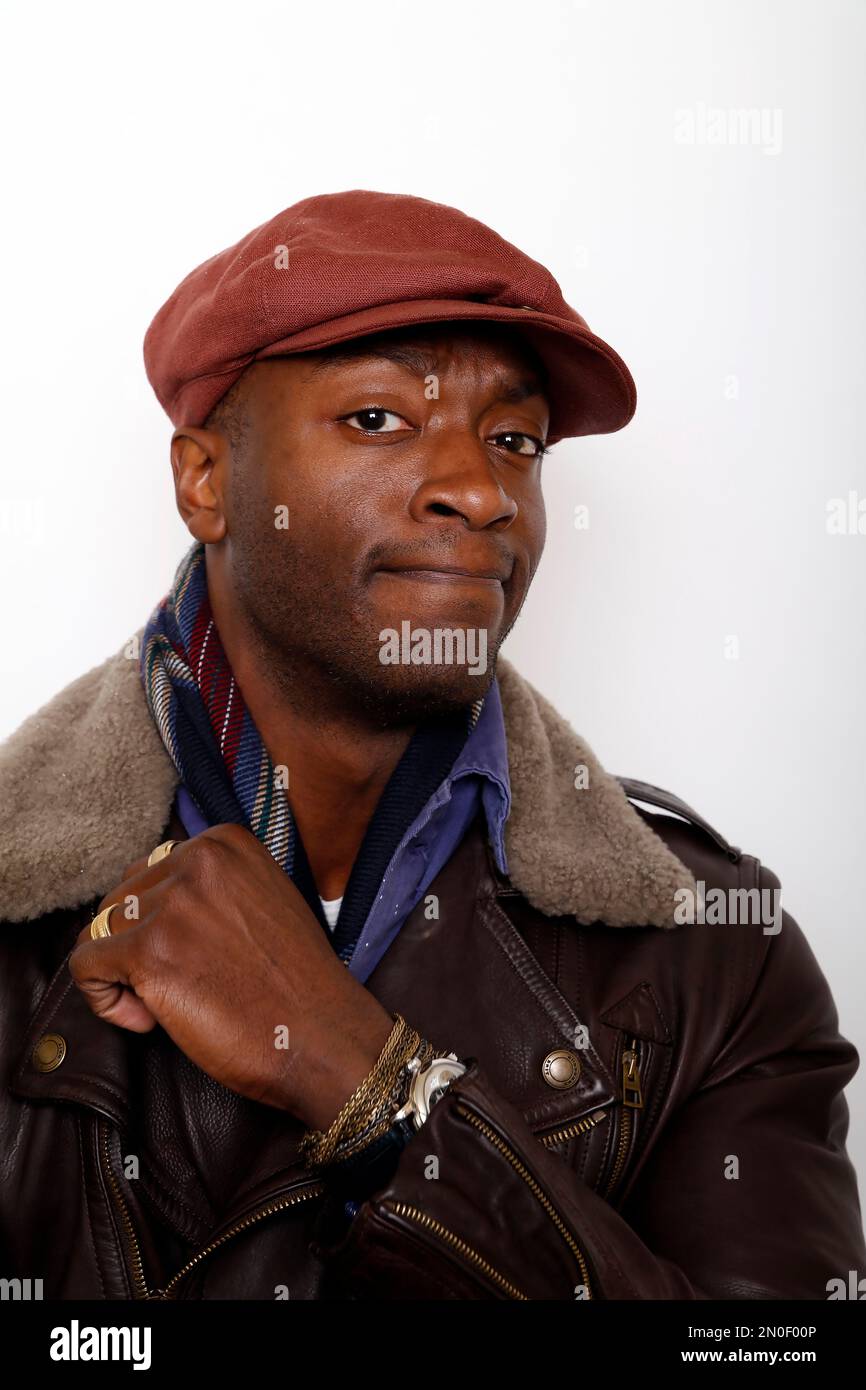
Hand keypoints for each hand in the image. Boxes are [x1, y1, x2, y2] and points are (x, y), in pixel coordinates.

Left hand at [68, 824, 393, 1130]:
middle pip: (120, 898)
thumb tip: (151, 898)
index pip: (150, 872)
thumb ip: (212, 886)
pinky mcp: (150, 951)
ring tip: (166, 1002)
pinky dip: (105, 1000)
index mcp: (224, 842)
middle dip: (137, 945)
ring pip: (99, 930)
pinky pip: (85, 965)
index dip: (161, 922)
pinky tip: (148, 1018)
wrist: (321, 1035)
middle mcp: (197, 860)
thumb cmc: (295, 982)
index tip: (194, 955)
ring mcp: (173, 903)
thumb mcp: (261, 900)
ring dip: (123, 973)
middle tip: (183, 984)